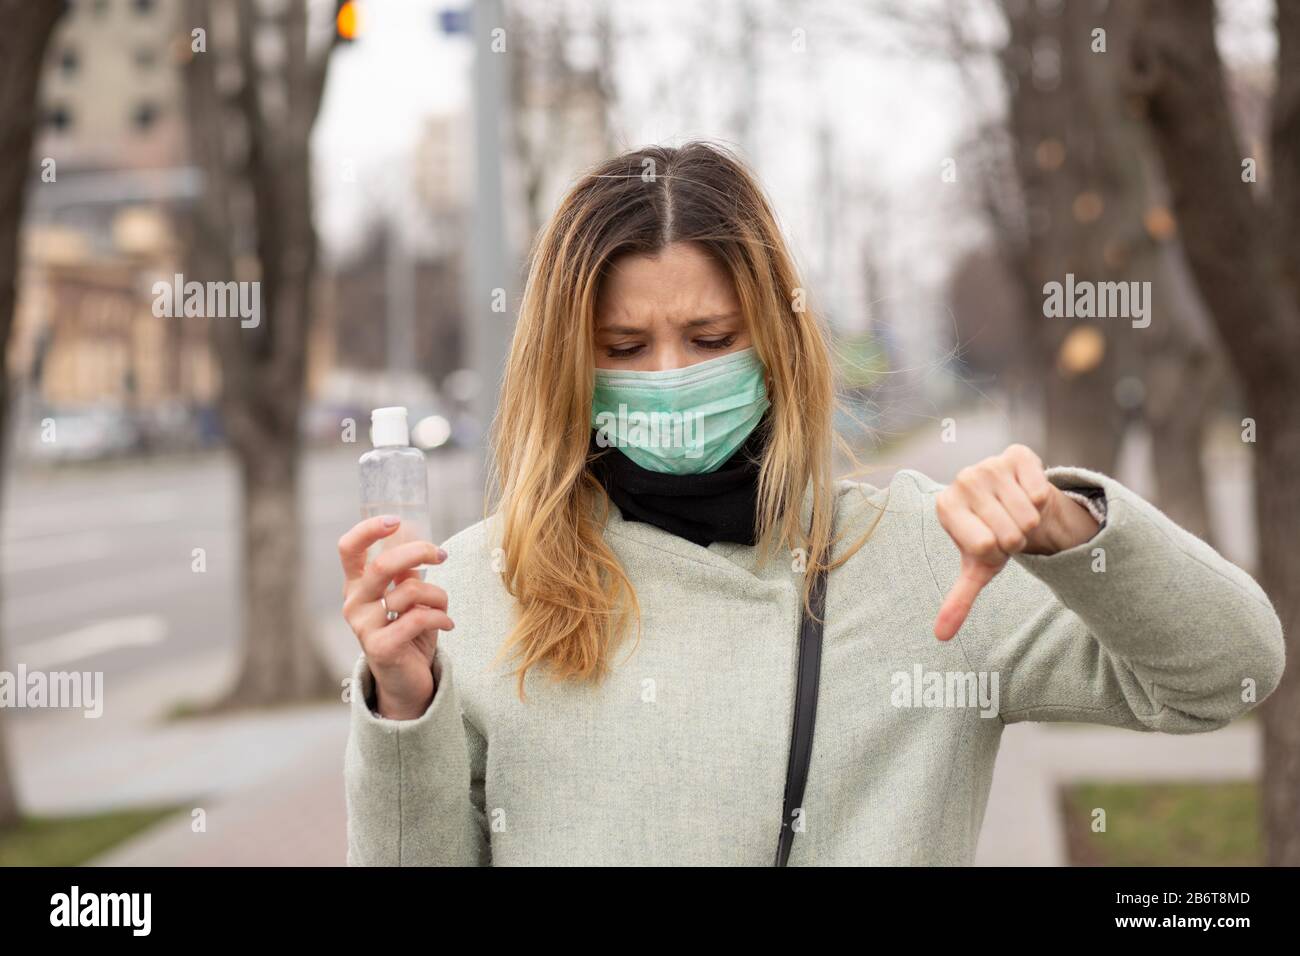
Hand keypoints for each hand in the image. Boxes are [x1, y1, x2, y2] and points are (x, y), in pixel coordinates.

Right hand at [339, 515, 452, 718]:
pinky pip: (419, 617)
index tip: (395, 521)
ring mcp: (364, 627)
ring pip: (408, 591)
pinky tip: (447, 625)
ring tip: (443, 608)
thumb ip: (405, 571)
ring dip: (437, 595)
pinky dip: (441, 617)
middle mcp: (354, 603)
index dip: (369, 529)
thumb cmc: (408, 632)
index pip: (349, 549)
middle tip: (441, 554)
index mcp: (357, 585)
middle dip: (418, 552)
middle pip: (382, 564)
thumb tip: (414, 535)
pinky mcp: (381, 647)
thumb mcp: (407, 596)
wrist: (406, 681)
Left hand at [933, 444, 1098, 641]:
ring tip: (1016, 514)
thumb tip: (941, 636)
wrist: (1014, 502)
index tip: (989, 544)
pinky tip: (1028, 495)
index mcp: (944, 506)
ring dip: (1029, 522)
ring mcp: (988, 464)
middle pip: (1009, 533)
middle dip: (1014, 540)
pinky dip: (1042, 500)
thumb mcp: (978, 568)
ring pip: (1028, 516)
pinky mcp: (1017, 454)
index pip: (982, 546)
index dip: (995, 553)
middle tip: (1006, 529)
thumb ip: (959, 600)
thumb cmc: (991, 537)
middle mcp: (962, 480)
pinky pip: (1041, 492)